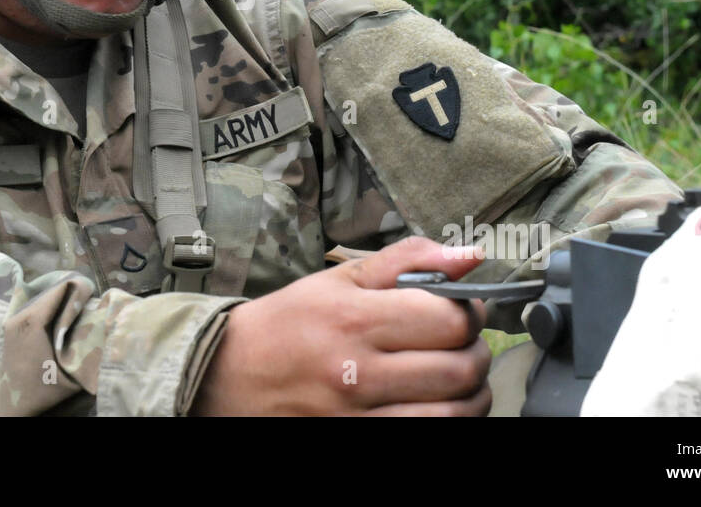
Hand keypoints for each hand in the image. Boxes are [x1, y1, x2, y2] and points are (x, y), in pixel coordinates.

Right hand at [190, 236, 490, 415]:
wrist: (225, 376)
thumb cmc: (287, 325)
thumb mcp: (338, 280)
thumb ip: (406, 260)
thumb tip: (470, 256)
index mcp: (353, 319)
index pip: (448, 318)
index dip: (469, 312)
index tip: (460, 310)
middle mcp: (355, 373)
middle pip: (459, 369)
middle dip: (475, 353)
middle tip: (463, 345)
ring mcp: (355, 418)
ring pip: (453, 414)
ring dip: (470, 395)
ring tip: (457, 380)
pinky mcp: (356, 443)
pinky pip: (427, 438)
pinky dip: (448, 422)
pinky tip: (437, 406)